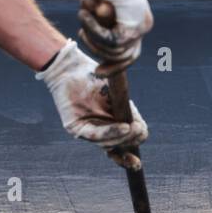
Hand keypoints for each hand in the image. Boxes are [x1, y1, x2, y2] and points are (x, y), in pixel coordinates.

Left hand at [37, 39, 147, 165]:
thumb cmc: (93, 78)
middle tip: (139, 129)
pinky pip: (95, 134)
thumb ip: (127, 111)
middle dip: (131, 139)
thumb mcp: (116, 96)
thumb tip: (141, 129)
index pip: (125, 141)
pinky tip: (124, 127)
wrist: (69, 67)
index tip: (142, 132)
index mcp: (109, 126)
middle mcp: (97, 132)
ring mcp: (86, 131)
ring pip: (108, 143)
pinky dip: (111, 132)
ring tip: (133, 128)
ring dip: (123, 137)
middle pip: (118, 145)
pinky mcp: (75, 128)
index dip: (136, 140)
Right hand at [78, 0, 152, 73]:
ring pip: (114, 51)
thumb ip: (100, 25)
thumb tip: (94, 41)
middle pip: (128, 57)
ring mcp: (140, 27)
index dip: (115, 64)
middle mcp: (143, 26)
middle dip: (112, 67)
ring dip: (94, 39)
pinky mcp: (132, 27)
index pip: (130, 49)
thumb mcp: (97, 7)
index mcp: (137, 20)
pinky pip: (109, 41)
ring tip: (83, 18)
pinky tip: (84, 14)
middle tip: (97, 72)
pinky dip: (93, 29)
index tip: (100, 71)